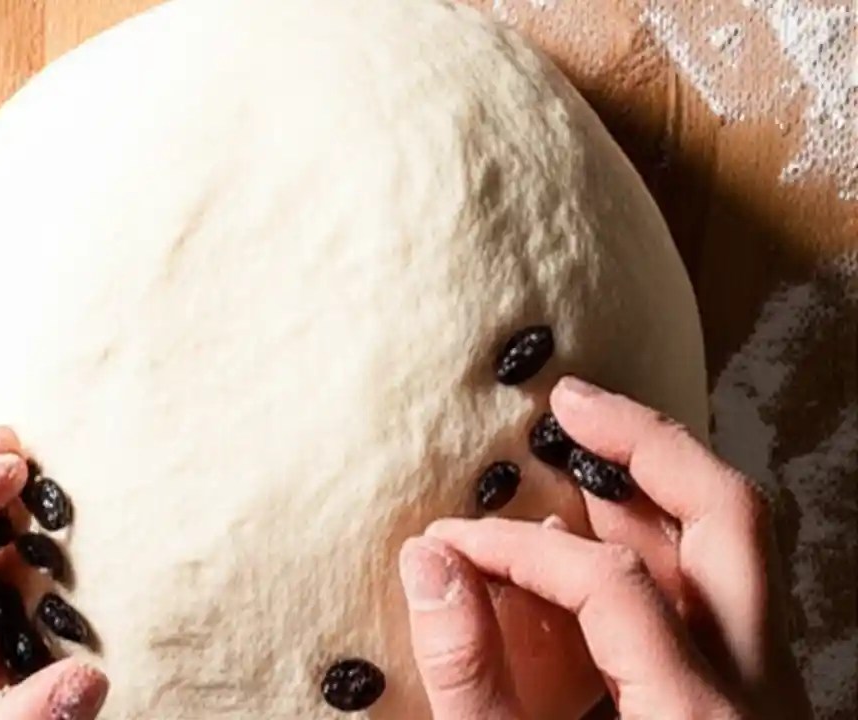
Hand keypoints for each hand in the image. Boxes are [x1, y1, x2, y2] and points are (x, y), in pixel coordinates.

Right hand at [398, 376, 809, 718]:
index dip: (512, 547)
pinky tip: (607, 545)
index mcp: (694, 715)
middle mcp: (755, 693)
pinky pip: (726, 596)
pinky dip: (668, 547)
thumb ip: (470, 678)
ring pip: (740, 550)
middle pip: (728, 517)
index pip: (601, 578)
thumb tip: (430, 563)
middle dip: (646, 443)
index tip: (449, 544)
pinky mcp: (751, 708)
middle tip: (570, 403)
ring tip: (587, 454)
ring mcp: (767, 698)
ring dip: (663, 487)